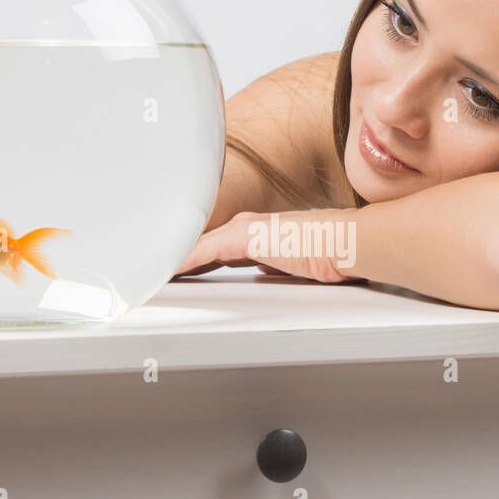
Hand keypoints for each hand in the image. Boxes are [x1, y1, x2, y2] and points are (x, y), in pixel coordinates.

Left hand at [173, 209, 363, 282]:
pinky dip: (184, 262)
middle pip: (201, 244)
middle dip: (180, 257)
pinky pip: (203, 252)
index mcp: (258, 232)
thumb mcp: (294, 264)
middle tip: (157, 269)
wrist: (343, 243)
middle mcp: (247, 227)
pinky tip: (168, 271)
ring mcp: (243, 230)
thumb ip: (276, 266)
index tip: (180, 269)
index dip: (196, 258)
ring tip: (154, 272)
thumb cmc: (330, 251)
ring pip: (197, 246)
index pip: (217, 247)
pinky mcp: (243, 237)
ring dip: (177, 260)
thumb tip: (267, 271)